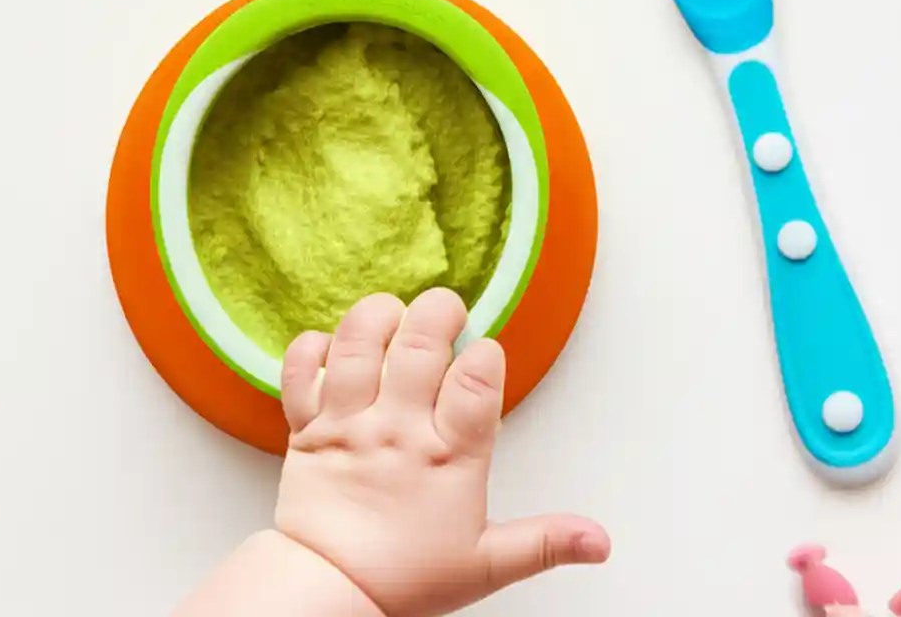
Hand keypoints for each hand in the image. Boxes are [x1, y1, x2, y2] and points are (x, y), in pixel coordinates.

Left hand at [273, 288, 610, 615]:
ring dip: (376, 317)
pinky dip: (312, 348)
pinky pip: (301, 371)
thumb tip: (600, 541)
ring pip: (357, 346)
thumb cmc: (405, 576)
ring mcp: (348, 425)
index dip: (484, 356)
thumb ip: (546, 542)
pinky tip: (332, 345)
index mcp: (449, 457)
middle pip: (417, 346)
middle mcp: (397, 431)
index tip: (486, 354)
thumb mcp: (488, 563)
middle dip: (436, 313)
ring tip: (392, 313)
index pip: (475, 383)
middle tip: (445, 311)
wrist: (330, 590)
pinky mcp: (307, 428)